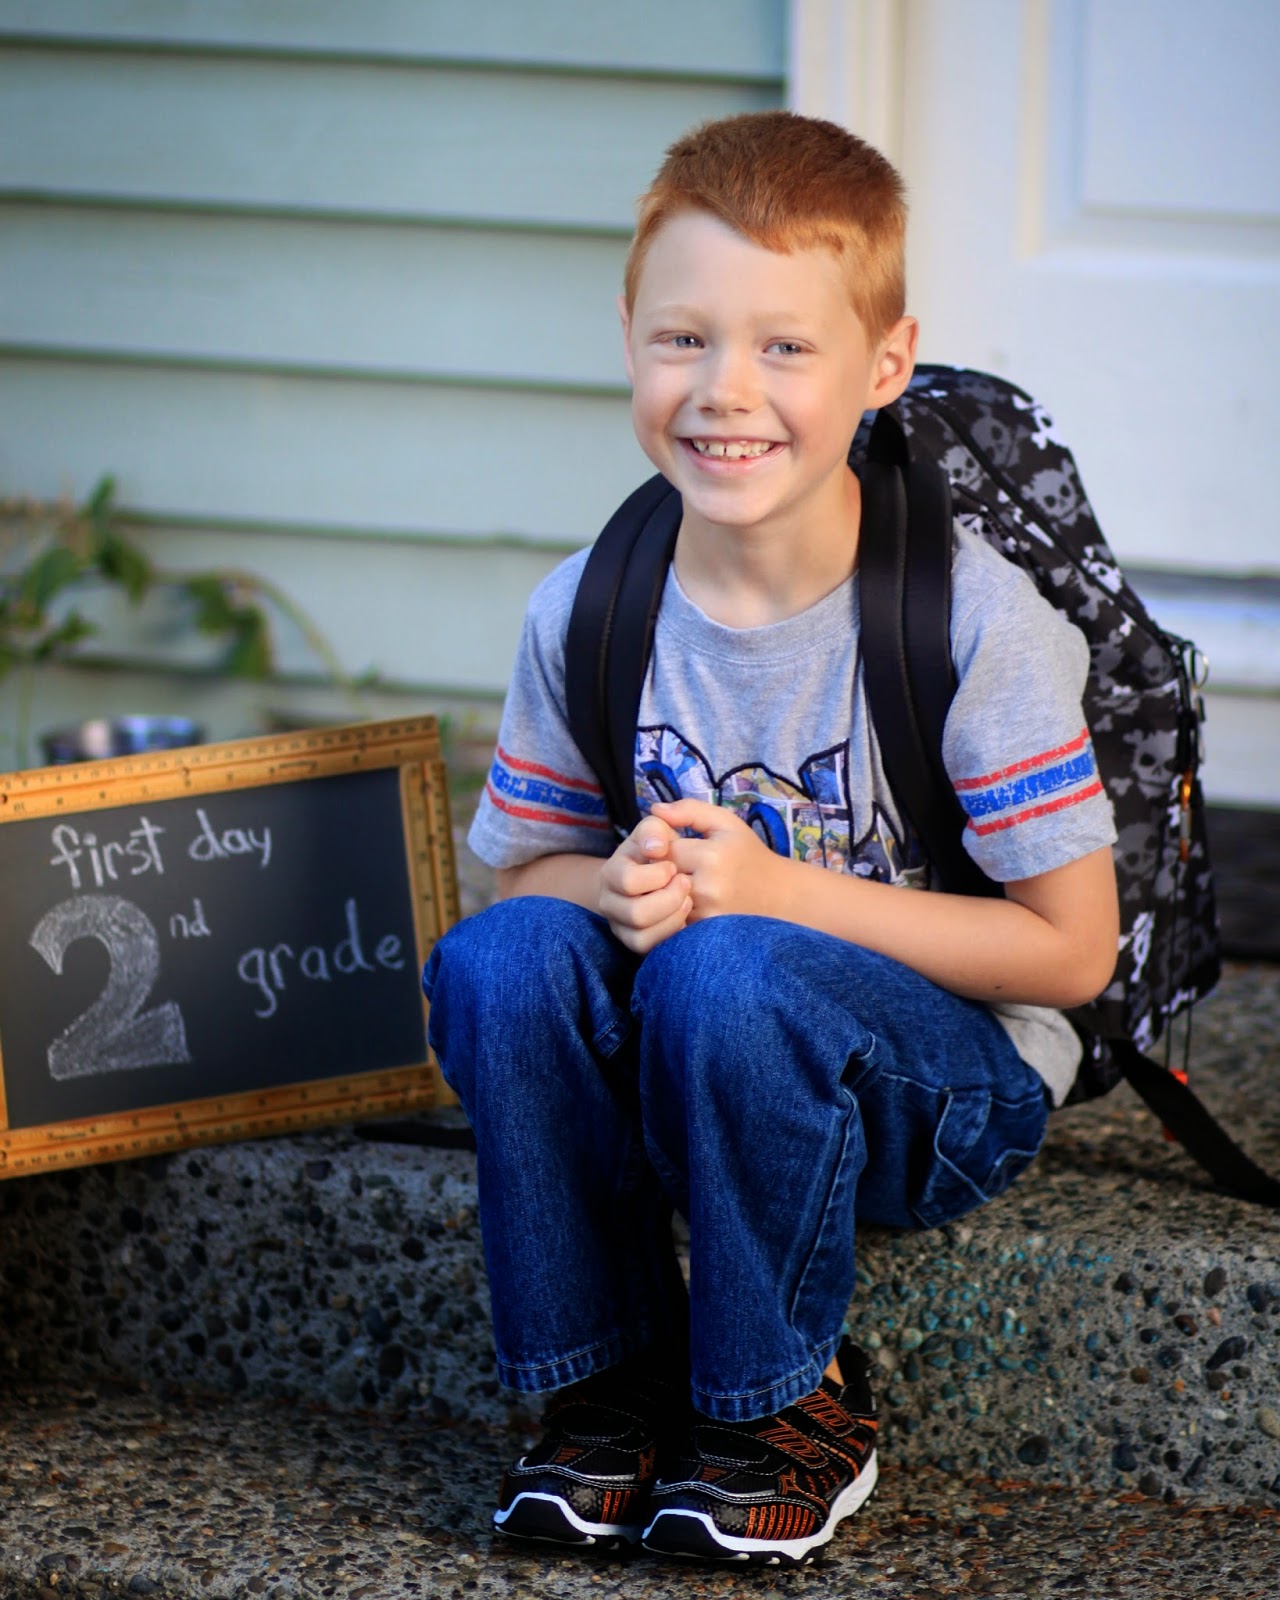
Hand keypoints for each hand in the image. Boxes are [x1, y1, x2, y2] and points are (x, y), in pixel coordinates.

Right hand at [598, 814, 691, 953]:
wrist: (657, 875)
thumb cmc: (659, 850)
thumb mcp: (655, 831)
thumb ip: (655, 829)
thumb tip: (656, 847)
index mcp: (611, 872)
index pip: (628, 880)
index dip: (657, 875)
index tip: (673, 866)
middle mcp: (609, 902)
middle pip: (636, 913)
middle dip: (669, 898)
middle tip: (685, 883)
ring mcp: (620, 926)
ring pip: (641, 937)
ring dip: (672, 917)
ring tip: (687, 900)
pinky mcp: (635, 943)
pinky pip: (650, 949)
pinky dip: (670, 934)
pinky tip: (683, 917)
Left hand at [650, 799, 784, 920]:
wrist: (778, 895)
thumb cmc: (748, 853)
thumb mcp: (725, 823)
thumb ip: (689, 810)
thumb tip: (655, 809)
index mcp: (711, 857)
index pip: (662, 849)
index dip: (663, 846)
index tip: (674, 846)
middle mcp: (707, 888)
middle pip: (658, 876)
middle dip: (660, 869)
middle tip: (675, 865)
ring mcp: (705, 914)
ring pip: (662, 899)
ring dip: (664, 890)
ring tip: (681, 881)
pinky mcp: (704, 931)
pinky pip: (672, 917)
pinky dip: (672, 908)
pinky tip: (685, 899)